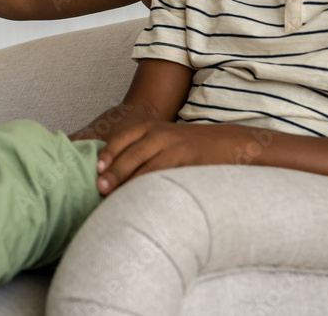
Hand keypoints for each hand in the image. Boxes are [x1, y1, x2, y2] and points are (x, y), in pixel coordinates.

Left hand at [95, 120, 254, 194]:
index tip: (97, 169)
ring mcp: (176, 146)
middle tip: (100, 188)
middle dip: (114, 171)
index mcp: (152, 128)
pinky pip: (167, 176)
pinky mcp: (189, 160)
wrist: (230, 142)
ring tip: (115, 198)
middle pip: (130, 152)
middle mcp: (161, 134)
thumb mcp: (166, 140)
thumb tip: (115, 174)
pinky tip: (144, 199)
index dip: (108, 154)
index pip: (123, 138)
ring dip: (129, 183)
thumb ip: (144, 150)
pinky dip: (152, 187)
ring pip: (146, 166)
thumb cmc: (192, 147)